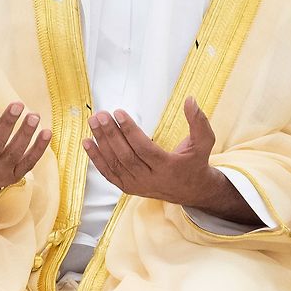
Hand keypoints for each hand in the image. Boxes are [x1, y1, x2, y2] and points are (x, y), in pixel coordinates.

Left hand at [84, 101, 254, 225]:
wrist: (192, 191)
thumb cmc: (195, 163)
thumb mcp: (203, 143)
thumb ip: (198, 122)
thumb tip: (190, 100)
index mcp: (169, 168)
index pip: (144, 149)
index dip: (130, 131)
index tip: (118, 113)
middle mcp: (151, 179)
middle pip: (126, 156)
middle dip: (111, 135)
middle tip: (101, 115)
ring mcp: (138, 185)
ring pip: (115, 164)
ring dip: (101, 142)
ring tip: (93, 122)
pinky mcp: (128, 188)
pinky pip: (109, 174)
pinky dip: (96, 159)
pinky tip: (87, 142)